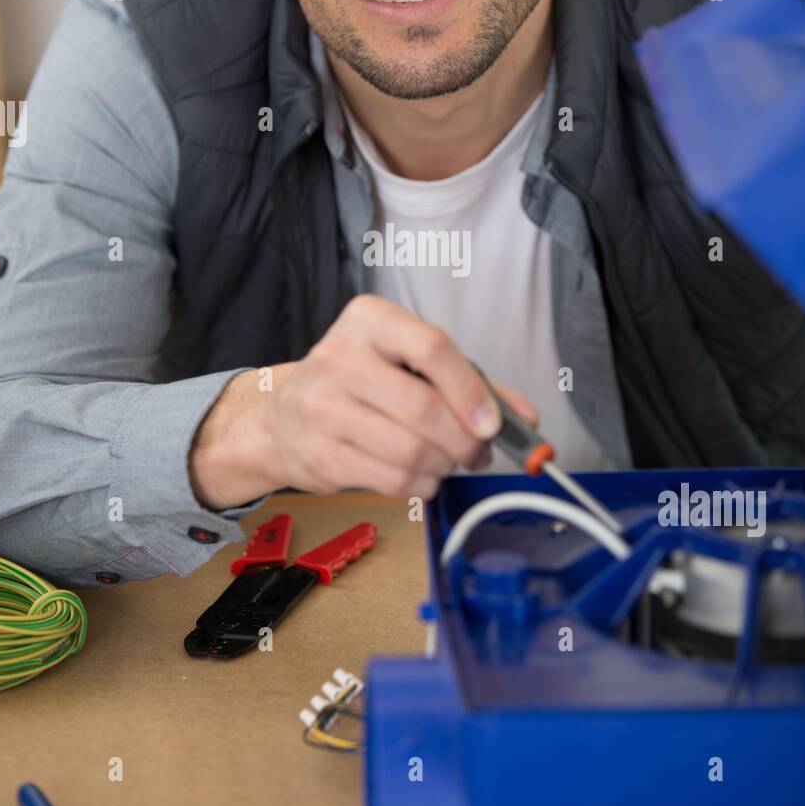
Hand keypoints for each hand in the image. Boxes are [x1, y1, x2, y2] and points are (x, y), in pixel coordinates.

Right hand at [189, 294, 536, 508]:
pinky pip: (392, 480)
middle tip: (479, 452)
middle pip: (423, 409)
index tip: (493, 423)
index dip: (470, 390)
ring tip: (449, 461)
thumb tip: (524, 418)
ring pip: (410, 451)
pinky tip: (423, 476)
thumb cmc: (360, 383)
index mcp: (368, 320)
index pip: (431, 348)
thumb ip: (471, 383)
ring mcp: (322, 407)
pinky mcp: (319, 454)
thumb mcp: (409, 363)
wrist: (280, 415)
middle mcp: (339, 357)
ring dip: (445, 465)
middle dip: (465, 441)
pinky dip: (422, 485)